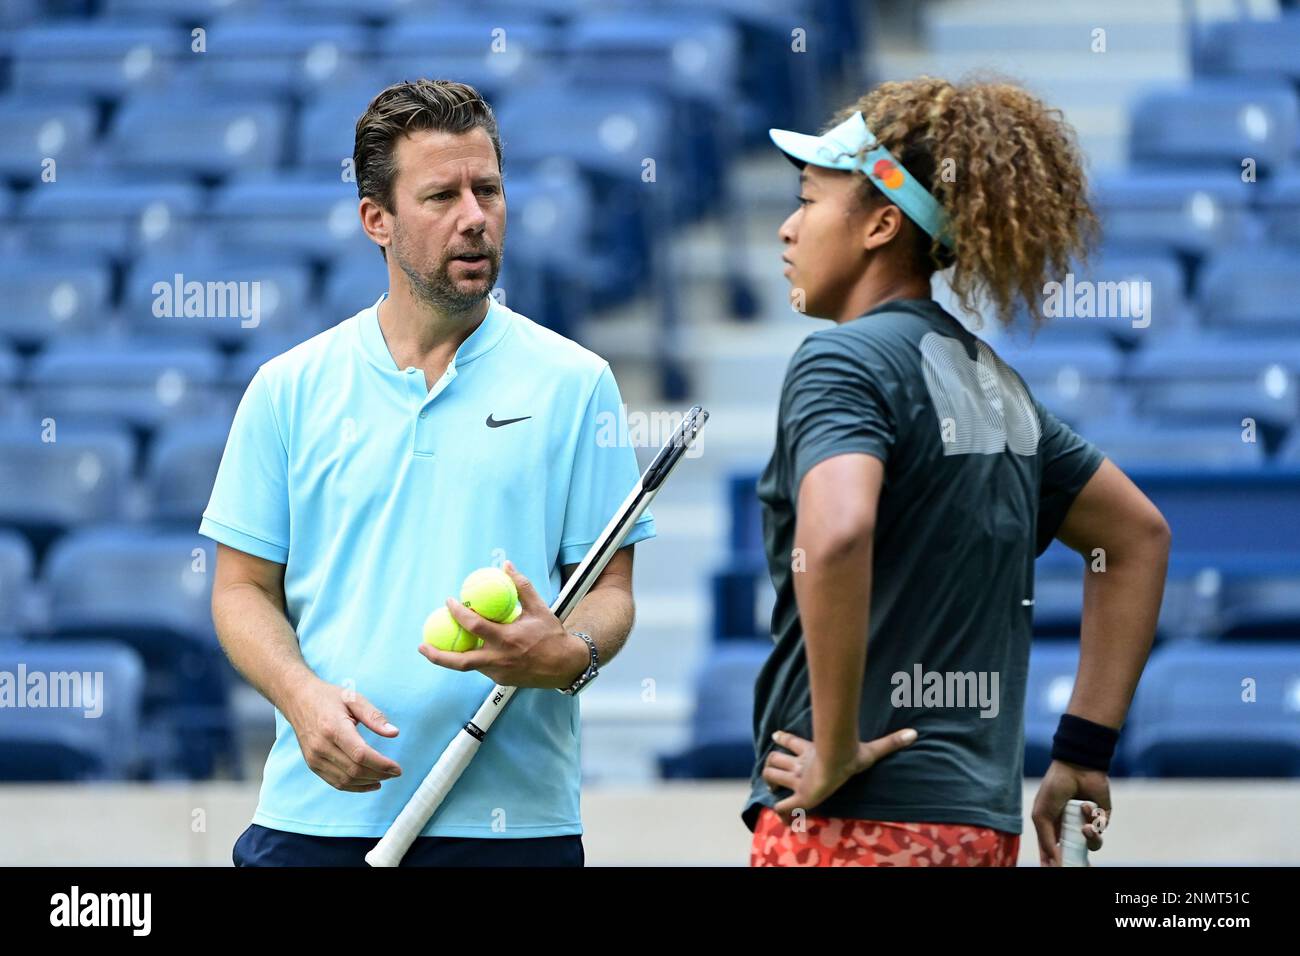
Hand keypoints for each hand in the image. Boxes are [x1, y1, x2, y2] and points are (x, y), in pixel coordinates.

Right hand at [285, 677, 401, 791]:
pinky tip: (370, 783)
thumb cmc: (329, 697)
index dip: (381, 764)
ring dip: (368, 782)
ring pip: (345, 780)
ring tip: (385, 777)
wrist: (298, 700)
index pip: (360, 754)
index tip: (397, 768)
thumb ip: (374, 716)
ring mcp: (314, 758)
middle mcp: (321, 746)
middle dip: (378, 774)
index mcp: (333, 728)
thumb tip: (394, 733)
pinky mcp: (312, 764)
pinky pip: (335, 782)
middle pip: (354, 770)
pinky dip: (355, 787)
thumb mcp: (353, 698)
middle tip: (395, 773)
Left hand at [418, 560, 588, 688]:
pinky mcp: (500, 680)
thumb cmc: (552, 636)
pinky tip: (468, 647)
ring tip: (437, 647)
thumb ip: (521, 587)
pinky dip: (472, 657)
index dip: (458, 613)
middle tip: (422, 645)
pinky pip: (481, 668)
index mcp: (507, 639)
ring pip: (468, 666)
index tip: (449, 601)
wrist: (565, 666)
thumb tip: (506, 565)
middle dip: (437, 655)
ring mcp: (498, 673)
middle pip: (459, 662)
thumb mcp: (539, 608)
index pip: (474, 626)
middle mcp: (499, 659)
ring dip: (452, 657)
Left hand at [762, 727, 916, 824]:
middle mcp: (799, 765)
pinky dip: (779, 812)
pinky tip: (782, 816)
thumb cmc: (851, 754)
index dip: (782, 738)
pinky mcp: (797, 797)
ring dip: (770, 781)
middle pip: (775, 759)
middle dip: (773, 765)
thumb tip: (913, 734)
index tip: (775, 736)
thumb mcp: (872, 750)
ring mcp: (796, 780)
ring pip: (770, 776)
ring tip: (775, 787)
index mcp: (811, 752)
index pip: (790, 741)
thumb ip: (890, 743)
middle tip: (775, 770)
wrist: (838, 760)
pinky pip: (780, 807)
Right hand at [1031, 760, 1110, 865]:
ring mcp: (1085, 823)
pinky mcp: (1100, 818)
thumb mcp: (1042, 816)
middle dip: (1076, 859)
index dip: (1052, 862)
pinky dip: (1094, 820)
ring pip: (1091, 844)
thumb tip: (1055, 862)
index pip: (1052, 851)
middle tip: (1079, 865)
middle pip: (1074, 852)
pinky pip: (1100, 830)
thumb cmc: (1054, 788)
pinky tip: (1088, 806)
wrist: (1076, 768)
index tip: (1054, 870)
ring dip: (1089, 838)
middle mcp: (1070, 827)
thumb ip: (1047, 840)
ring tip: (1085, 827)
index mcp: (1052, 827)